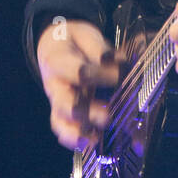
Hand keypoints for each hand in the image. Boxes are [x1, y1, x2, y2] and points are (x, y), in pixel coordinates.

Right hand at [37, 19, 123, 149]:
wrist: (56, 46)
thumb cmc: (74, 42)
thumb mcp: (84, 34)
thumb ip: (97, 47)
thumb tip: (112, 60)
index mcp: (58, 61)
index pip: (78, 72)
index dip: (101, 75)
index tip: (123, 72)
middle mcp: (55, 85)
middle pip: (65, 104)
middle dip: (87, 112)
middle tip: (108, 117)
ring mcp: (57, 101)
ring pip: (61, 122)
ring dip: (80, 132)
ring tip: (98, 138)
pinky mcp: (62, 113)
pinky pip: (62, 130)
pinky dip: (75, 140)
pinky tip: (93, 143)